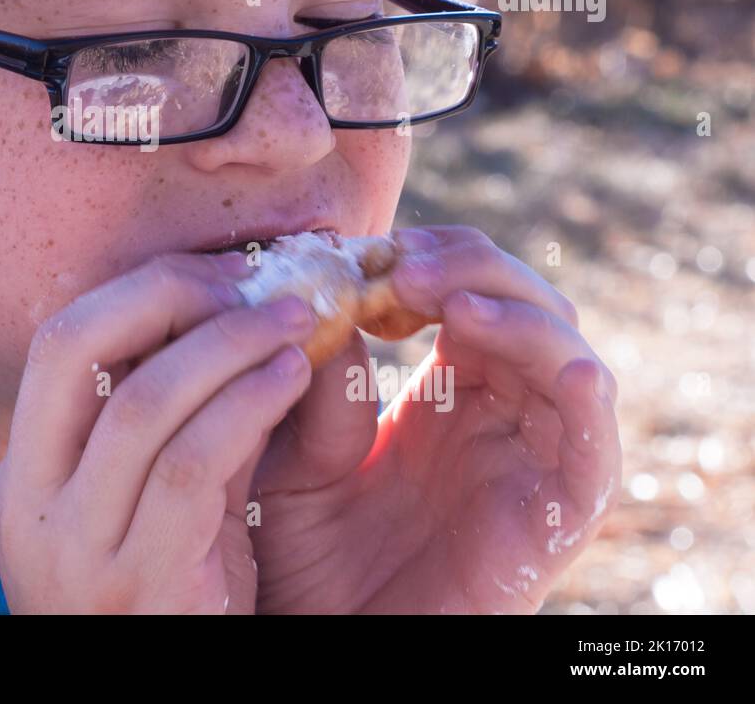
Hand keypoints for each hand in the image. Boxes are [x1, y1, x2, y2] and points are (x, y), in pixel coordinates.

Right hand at [0, 252, 314, 613]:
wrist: (155, 700)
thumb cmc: (170, 595)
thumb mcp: (149, 500)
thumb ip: (177, 420)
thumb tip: (239, 312)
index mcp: (29, 470)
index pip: (60, 341)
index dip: (141, 288)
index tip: (219, 270)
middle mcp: (35, 502)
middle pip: (74, 347)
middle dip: (169, 292)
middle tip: (254, 276)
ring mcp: (79, 548)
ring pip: (140, 403)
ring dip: (226, 342)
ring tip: (295, 317)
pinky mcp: (142, 585)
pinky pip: (191, 468)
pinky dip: (245, 406)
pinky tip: (294, 378)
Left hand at [249, 226, 621, 613]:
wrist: (327, 640)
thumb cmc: (304, 552)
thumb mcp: (293, 453)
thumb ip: (317, 387)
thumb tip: (334, 300)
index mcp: (448, 386)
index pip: (471, 289)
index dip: (434, 257)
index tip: (373, 249)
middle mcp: (500, 413)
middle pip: (525, 304)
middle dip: (470, 269)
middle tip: (402, 265)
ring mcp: (531, 458)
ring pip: (566, 356)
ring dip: (517, 315)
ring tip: (447, 303)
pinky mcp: (556, 516)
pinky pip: (596, 452)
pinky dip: (590, 404)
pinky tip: (564, 369)